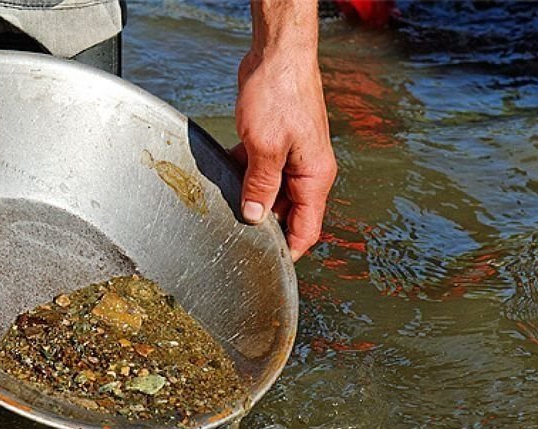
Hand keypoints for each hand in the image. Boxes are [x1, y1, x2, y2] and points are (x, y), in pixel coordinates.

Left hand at [233, 49, 336, 260]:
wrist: (276, 53)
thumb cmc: (280, 92)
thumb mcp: (266, 146)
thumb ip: (260, 185)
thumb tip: (254, 217)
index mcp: (314, 176)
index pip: (307, 229)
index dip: (289, 251)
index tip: (267, 267)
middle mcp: (306, 170)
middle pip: (286, 213)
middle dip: (261, 224)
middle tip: (233, 234)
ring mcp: (290, 157)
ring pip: (269, 192)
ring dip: (248, 198)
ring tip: (224, 205)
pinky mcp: (273, 143)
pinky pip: (259, 171)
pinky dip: (242, 175)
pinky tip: (223, 175)